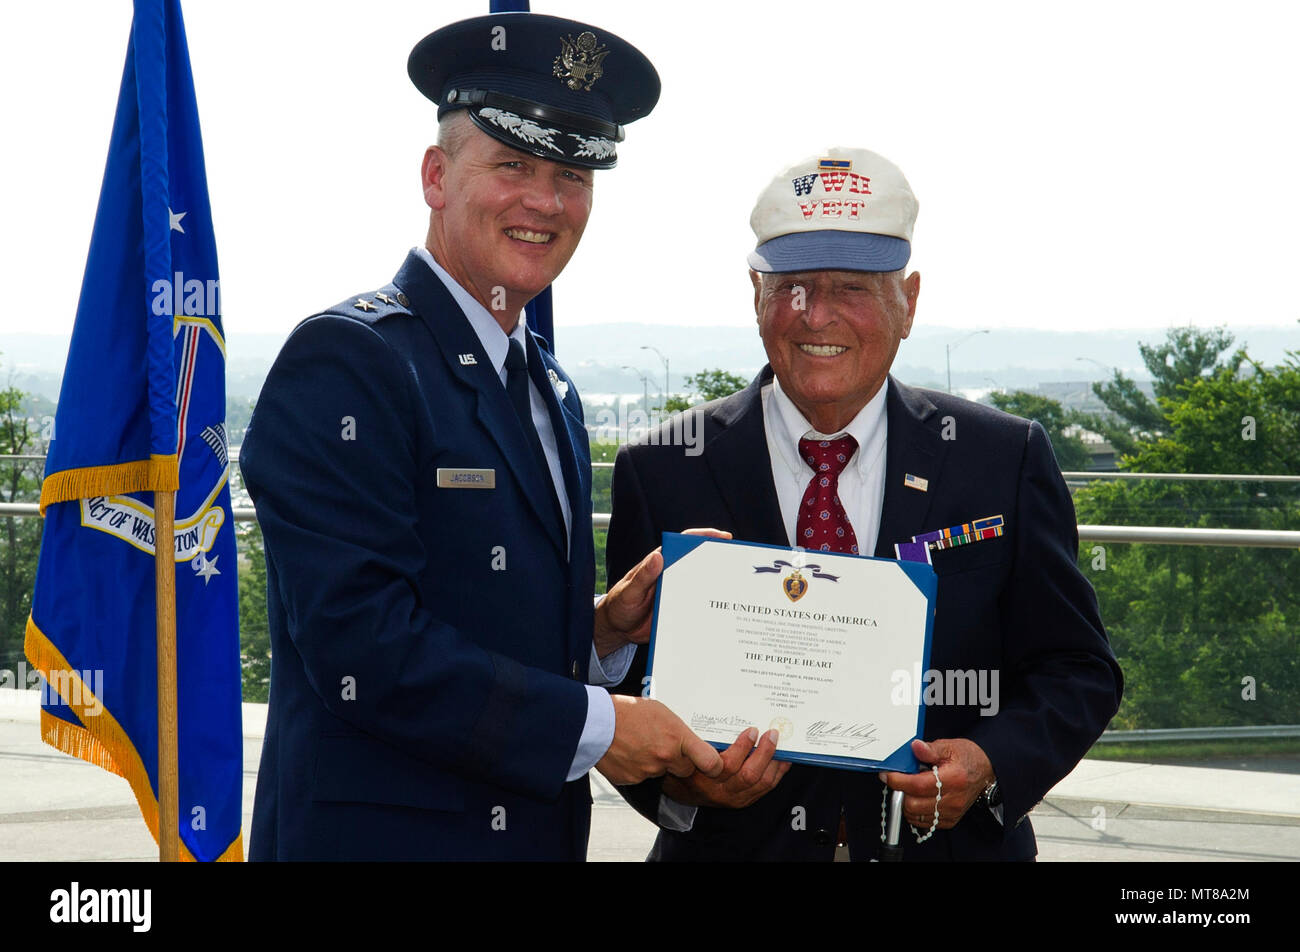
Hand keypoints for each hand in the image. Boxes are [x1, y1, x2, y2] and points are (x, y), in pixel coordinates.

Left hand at [593, 528, 731, 656]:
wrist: (617, 629)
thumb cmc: (619, 605)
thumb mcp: (629, 592)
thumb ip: (643, 576)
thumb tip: (658, 556)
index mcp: (660, 564)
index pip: (684, 543)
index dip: (703, 537)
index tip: (722, 537)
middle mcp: (672, 576)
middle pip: (699, 564)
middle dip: (719, 561)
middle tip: (738, 564)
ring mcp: (677, 593)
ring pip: (702, 586)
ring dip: (717, 587)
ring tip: (737, 590)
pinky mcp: (679, 610)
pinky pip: (697, 607)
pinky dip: (709, 609)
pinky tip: (721, 614)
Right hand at [595, 695, 724, 785]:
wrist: (596, 722)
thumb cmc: (628, 711)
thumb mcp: (661, 711)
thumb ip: (679, 729)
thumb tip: (689, 741)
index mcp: (677, 737)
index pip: (710, 762)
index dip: (715, 766)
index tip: (714, 765)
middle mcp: (666, 757)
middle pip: (686, 769)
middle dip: (679, 760)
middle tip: (664, 744)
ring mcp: (649, 771)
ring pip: (662, 772)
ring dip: (656, 762)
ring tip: (640, 743)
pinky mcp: (633, 780)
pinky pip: (642, 777)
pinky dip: (638, 768)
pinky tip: (629, 752)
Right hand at [661, 727, 790, 807]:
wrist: (684, 789)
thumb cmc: (688, 762)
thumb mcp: (691, 748)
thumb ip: (705, 738)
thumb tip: (732, 716)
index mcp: (704, 776)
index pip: (727, 765)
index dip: (743, 747)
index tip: (752, 730)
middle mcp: (720, 790)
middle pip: (749, 775)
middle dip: (764, 753)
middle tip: (772, 734)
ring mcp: (733, 798)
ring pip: (761, 783)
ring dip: (774, 762)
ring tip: (780, 746)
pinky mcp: (743, 801)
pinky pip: (765, 788)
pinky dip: (777, 773)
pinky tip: (782, 760)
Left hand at [879, 738, 994, 830]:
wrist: (984, 769)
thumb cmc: (967, 758)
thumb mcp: (949, 746)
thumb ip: (930, 748)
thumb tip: (915, 747)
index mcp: (953, 779)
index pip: (917, 785)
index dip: (898, 780)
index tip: (888, 775)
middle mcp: (953, 799)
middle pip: (913, 804)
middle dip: (901, 791)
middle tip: (901, 779)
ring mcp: (952, 812)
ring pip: (916, 815)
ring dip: (907, 802)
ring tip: (912, 787)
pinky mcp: (950, 820)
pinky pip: (924, 822)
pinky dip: (916, 811)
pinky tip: (920, 797)